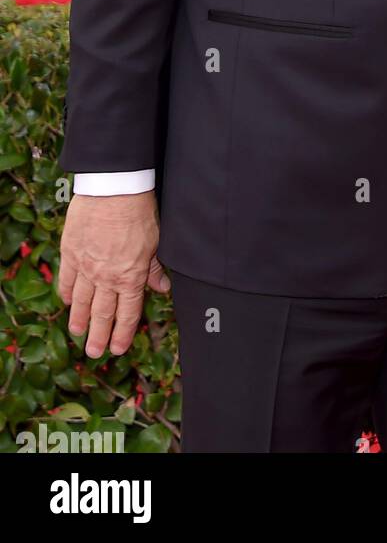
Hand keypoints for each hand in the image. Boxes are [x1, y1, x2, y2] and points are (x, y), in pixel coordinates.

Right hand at [59, 192, 169, 357]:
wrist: (114, 191)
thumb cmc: (140, 213)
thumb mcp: (155, 243)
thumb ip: (154, 269)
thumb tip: (162, 289)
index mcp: (131, 277)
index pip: (127, 313)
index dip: (122, 333)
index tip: (117, 349)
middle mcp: (107, 277)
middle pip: (102, 313)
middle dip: (99, 335)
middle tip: (94, 353)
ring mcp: (86, 267)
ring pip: (81, 301)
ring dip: (79, 319)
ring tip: (77, 333)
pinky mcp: (71, 253)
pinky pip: (66, 280)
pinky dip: (66, 293)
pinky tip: (67, 303)